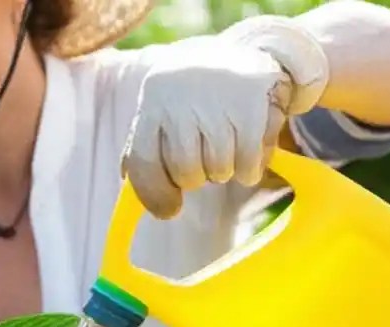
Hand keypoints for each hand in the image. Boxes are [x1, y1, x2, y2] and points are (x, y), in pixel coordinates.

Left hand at [122, 17, 329, 218]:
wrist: (244, 54)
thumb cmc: (193, 97)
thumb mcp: (162, 111)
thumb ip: (144, 149)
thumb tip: (136, 192)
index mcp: (152, 102)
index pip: (144, 163)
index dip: (154, 195)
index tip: (169, 210)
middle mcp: (181, 99)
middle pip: (186, 173)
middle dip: (198, 176)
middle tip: (206, 155)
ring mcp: (217, 100)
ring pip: (220, 171)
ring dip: (227, 169)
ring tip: (228, 141)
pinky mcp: (252, 106)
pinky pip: (248, 165)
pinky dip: (251, 167)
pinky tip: (249, 143)